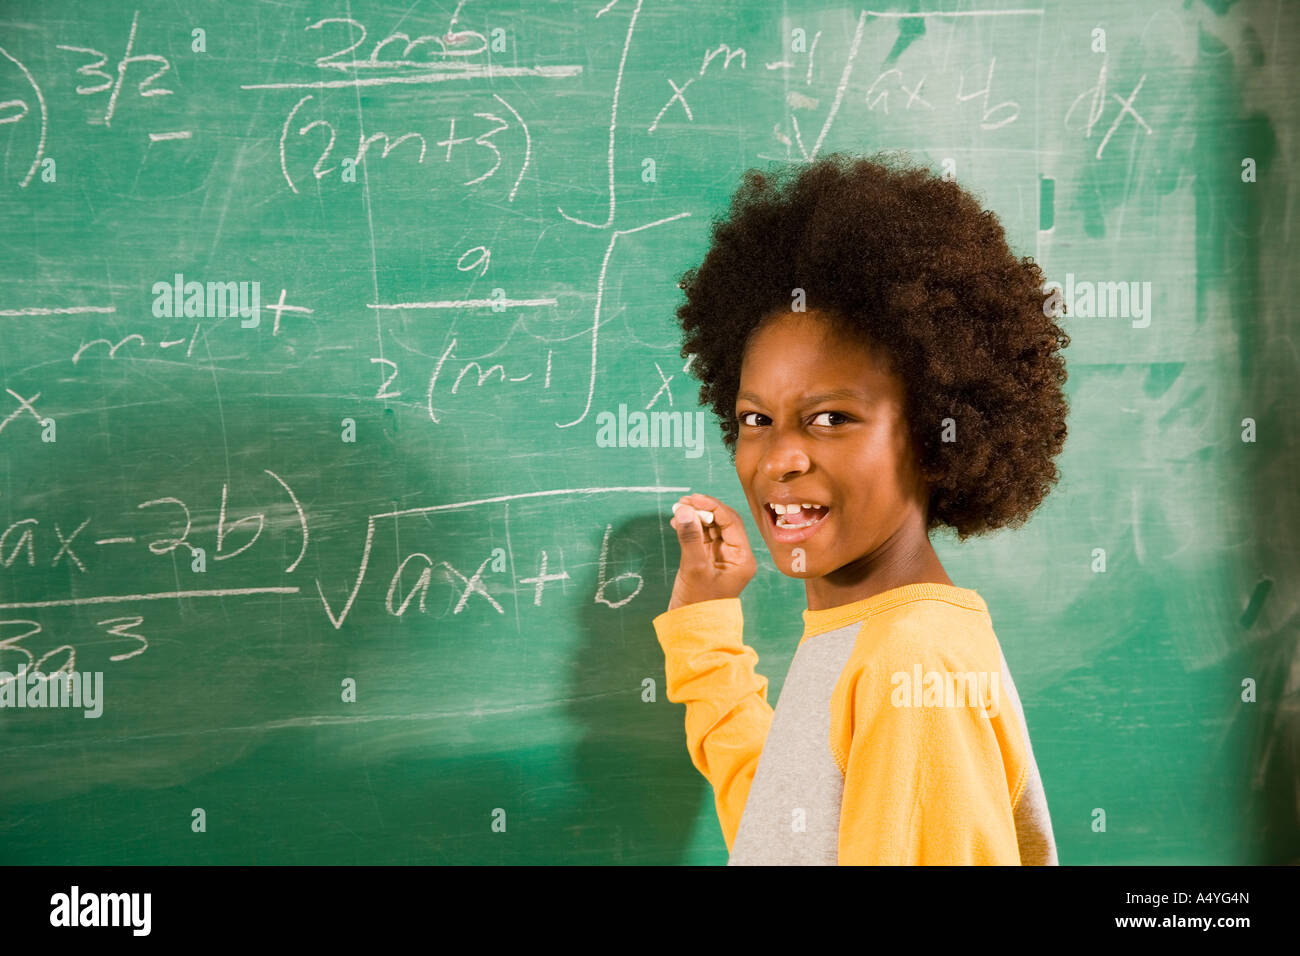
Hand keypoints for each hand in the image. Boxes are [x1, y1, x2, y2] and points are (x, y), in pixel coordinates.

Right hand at [665, 493, 756, 610]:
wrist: (692, 629)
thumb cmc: (699, 604)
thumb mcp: (694, 569)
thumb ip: (690, 538)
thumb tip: (683, 510)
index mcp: (742, 558)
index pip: (731, 522)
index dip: (712, 506)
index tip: (692, 499)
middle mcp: (734, 555)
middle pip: (722, 522)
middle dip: (703, 510)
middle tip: (682, 502)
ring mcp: (720, 558)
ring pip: (711, 528)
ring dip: (695, 518)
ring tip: (677, 510)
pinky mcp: (706, 561)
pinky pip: (701, 538)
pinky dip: (690, 529)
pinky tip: (677, 523)